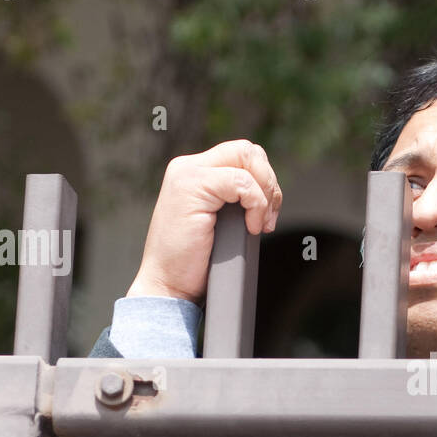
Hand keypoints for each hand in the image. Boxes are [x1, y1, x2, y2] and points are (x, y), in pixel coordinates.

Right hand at [128, 139, 282, 305]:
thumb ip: (233, 199)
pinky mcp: (192, 187)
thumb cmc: (194, 263)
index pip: (241, 155)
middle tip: (269, 218)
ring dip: (265, 194)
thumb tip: (268, 191)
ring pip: (247, 160)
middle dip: (269, 182)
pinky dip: (256, 205)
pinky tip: (251, 228)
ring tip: (260, 225)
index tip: (267, 215)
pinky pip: (242, 182)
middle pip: (247, 150)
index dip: (264, 180)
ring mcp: (188, 174)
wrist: (167, 285)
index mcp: (193, 172)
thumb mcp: (218, 221)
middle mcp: (187, 167)